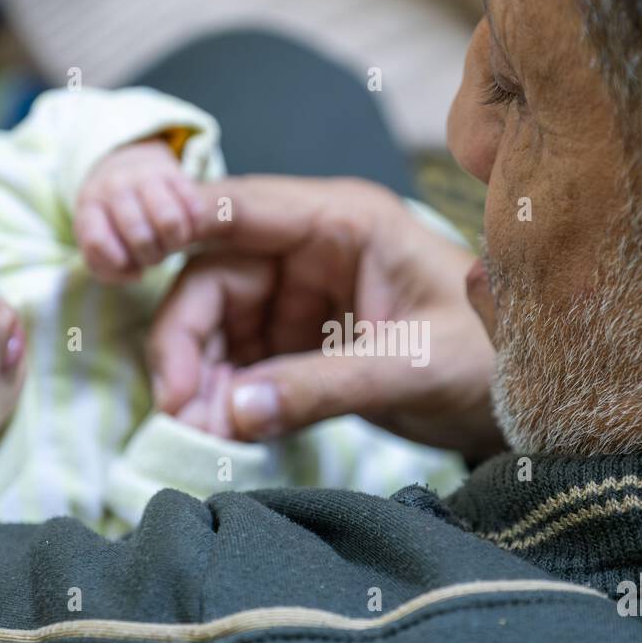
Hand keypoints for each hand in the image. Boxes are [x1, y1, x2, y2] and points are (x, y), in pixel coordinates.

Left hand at [74, 139, 204, 282]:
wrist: (126, 169)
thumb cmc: (114, 220)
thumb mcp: (99, 239)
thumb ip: (107, 267)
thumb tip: (136, 274)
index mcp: (89, 206)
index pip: (98, 242)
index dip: (116, 263)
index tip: (129, 265)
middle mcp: (114, 187)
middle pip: (139, 236)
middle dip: (152, 256)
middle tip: (154, 255)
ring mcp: (144, 176)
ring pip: (169, 221)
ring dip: (176, 242)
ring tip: (172, 243)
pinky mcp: (173, 173)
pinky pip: (192, 206)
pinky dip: (194, 225)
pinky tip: (187, 228)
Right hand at [146, 176, 505, 460]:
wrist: (522, 402)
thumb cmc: (487, 360)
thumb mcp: (412, 367)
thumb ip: (323, 386)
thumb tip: (231, 414)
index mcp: (345, 223)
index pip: (240, 209)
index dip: (174, 230)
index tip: (118, 261)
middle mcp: (314, 250)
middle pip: (214, 278)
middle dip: (187, 342)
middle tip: (180, 409)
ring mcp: (304, 297)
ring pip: (218, 325)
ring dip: (201, 377)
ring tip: (201, 432)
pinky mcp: (302, 342)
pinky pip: (242, 362)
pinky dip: (226, 397)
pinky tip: (223, 433)